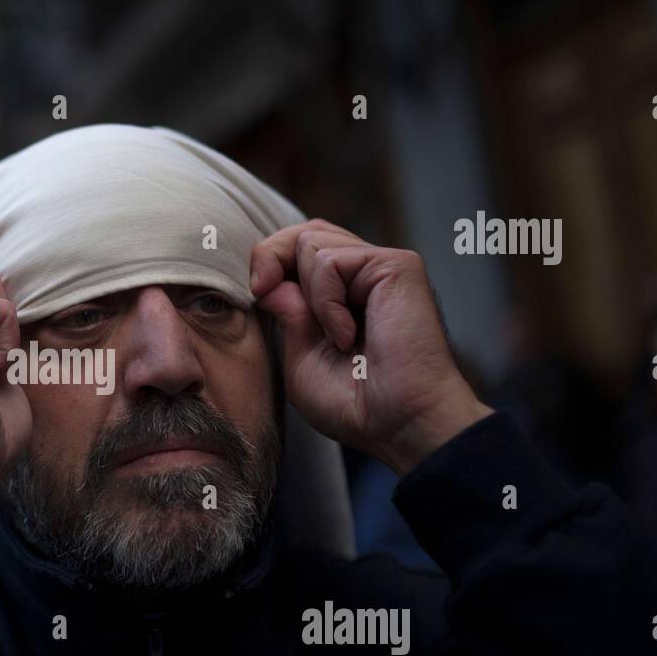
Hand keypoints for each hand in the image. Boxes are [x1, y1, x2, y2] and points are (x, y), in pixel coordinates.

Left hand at [250, 219, 491, 474]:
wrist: (399, 423)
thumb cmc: (355, 404)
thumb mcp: (301, 358)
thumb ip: (287, 313)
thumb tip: (271, 278)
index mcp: (343, 294)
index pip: (298, 250)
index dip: (268, 263)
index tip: (257, 293)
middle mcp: (364, 275)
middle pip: (304, 232)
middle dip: (271, 257)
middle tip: (263, 292)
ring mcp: (381, 267)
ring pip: (311, 240)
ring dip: (307, 295)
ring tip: (334, 337)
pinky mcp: (396, 265)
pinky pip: (330, 261)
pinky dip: (325, 301)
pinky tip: (346, 335)